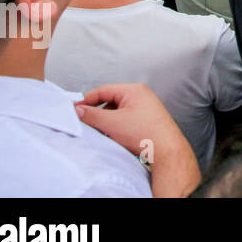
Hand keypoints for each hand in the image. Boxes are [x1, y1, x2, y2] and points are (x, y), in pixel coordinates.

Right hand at [74, 82, 190, 164]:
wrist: (167, 151)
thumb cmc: (144, 133)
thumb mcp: (112, 123)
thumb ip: (92, 115)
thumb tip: (78, 110)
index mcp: (134, 90)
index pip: (103, 90)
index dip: (86, 100)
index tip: (74, 110)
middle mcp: (141, 96)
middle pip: (110, 101)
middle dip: (97, 112)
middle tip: (84, 122)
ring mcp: (145, 108)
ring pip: (117, 112)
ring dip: (106, 121)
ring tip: (99, 131)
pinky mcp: (147, 121)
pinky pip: (125, 120)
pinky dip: (115, 126)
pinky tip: (112, 136)